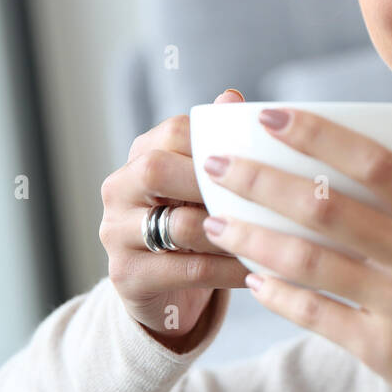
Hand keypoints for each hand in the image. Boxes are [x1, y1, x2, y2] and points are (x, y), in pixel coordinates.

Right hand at [99, 88, 251, 352]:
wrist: (164, 292)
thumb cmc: (194, 225)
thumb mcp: (203, 185)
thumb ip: (216, 144)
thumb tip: (233, 98)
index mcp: (141, 156)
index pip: (174, 132)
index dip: (217, 142)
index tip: (262, 157)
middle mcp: (119, 189)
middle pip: (157, 170)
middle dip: (214, 182)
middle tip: (264, 195)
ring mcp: (116, 234)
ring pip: (179, 225)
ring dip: (232, 231)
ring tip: (275, 235)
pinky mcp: (128, 277)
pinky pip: (188, 269)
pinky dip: (230, 268)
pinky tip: (261, 269)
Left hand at [199, 107, 391, 391]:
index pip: (377, 161)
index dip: (319, 135)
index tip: (271, 117)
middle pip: (328, 205)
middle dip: (261, 180)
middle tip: (217, 165)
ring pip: (311, 261)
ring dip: (253, 238)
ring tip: (215, 224)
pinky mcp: (386, 351)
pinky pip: (317, 314)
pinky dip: (278, 295)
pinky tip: (253, 280)